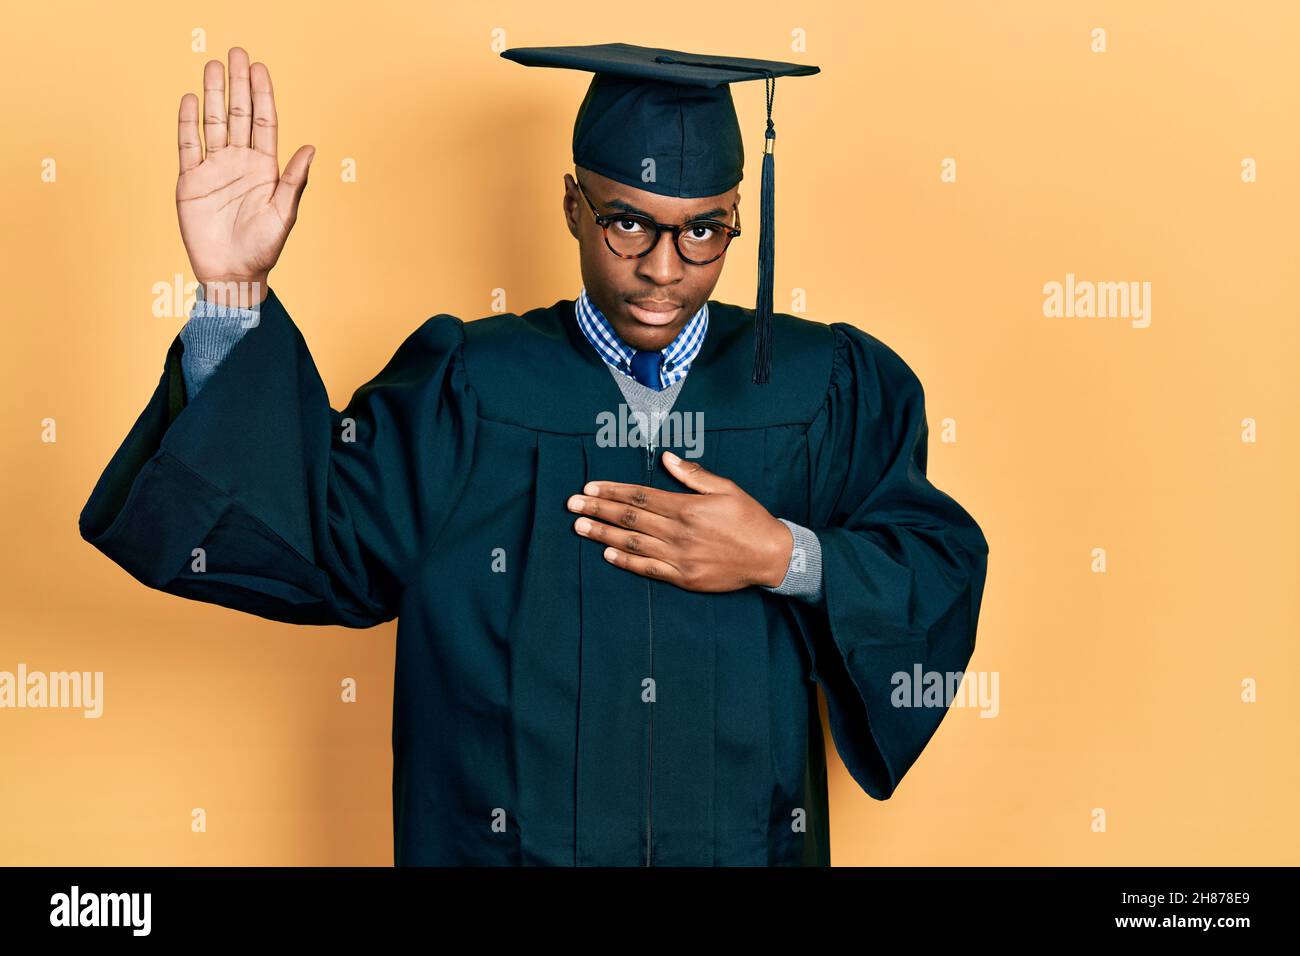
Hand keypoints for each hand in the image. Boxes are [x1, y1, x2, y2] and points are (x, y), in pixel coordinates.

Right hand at [176, 46, 314, 306]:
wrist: (233, 273)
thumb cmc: (264, 249)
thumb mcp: (284, 214)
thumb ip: (294, 180)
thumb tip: (310, 148)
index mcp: (265, 168)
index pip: (263, 123)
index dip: (262, 95)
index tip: (259, 68)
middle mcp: (239, 163)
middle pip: (238, 115)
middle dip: (237, 85)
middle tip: (235, 52)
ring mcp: (214, 169)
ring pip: (213, 124)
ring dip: (213, 95)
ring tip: (213, 66)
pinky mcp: (190, 180)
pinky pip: (188, 145)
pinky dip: (188, 123)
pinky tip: (191, 100)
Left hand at [567, 451, 793, 592]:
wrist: (771, 556)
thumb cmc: (749, 519)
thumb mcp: (726, 488)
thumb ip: (693, 475)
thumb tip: (666, 458)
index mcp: (686, 507)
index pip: (640, 496)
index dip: (612, 491)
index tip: (589, 487)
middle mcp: (678, 531)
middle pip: (629, 517)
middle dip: (598, 509)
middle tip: (572, 504)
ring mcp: (679, 556)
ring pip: (632, 543)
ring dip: (603, 533)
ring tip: (579, 526)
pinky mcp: (683, 576)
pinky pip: (648, 568)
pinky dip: (626, 561)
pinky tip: (607, 553)